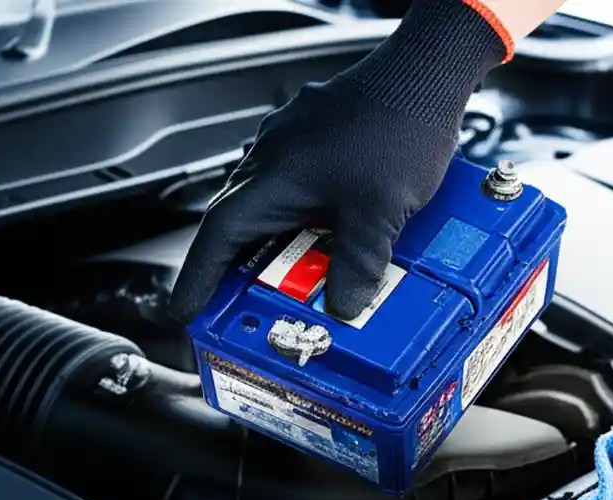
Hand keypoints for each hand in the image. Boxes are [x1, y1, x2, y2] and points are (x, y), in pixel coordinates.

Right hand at [168, 0, 505, 321]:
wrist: (425, 75)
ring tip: (296, 279)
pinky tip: (335, 235)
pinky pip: (300, 186)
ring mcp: (295, 143)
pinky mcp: (320, 136)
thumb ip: (356, 266)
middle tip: (245, 306)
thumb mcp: (378, 214)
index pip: (218, 237)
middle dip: (240, 268)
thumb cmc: (398, 129)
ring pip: (272, 204)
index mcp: (272, 177)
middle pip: (241, 223)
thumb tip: (341, 307)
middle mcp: (273, 157)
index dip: (199, 278)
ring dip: (279, 242)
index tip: (187, 311)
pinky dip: (307, 218)